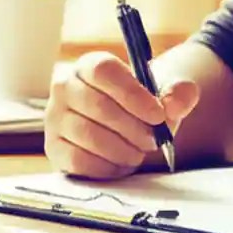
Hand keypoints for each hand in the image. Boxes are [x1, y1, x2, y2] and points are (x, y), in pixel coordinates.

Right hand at [45, 52, 199, 178]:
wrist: (121, 131)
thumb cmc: (140, 110)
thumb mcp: (164, 98)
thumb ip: (179, 94)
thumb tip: (176, 102)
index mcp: (89, 65)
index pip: (103, 71)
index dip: (132, 94)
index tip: (157, 115)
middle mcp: (64, 87)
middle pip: (97, 105)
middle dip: (132, 127)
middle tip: (152, 140)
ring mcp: (54, 118)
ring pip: (88, 134)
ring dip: (121, 149)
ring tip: (138, 152)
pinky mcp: (53, 148)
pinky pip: (79, 160)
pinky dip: (107, 166)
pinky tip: (121, 164)